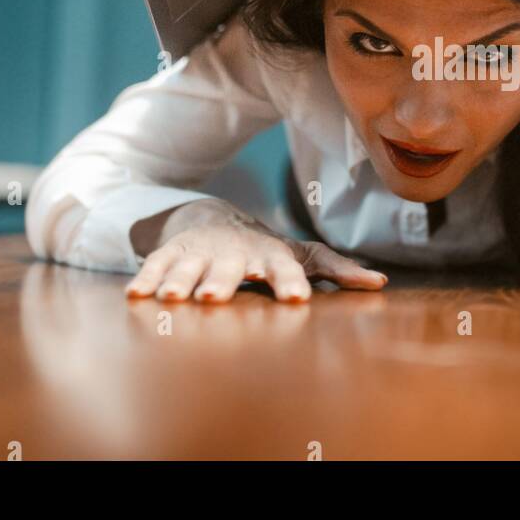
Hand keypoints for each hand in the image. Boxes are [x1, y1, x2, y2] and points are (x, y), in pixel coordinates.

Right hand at [125, 198, 387, 303]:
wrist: (216, 219)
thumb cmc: (268, 250)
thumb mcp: (305, 256)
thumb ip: (340, 270)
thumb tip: (382, 282)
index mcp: (272, 256)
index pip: (286, 269)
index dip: (290, 282)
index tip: (295, 300)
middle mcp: (237, 253)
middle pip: (231, 268)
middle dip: (223, 281)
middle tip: (213, 300)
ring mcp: (202, 251)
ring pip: (191, 267)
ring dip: (181, 282)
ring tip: (174, 300)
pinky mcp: (173, 253)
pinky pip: (157, 265)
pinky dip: (147, 279)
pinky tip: (136, 296)